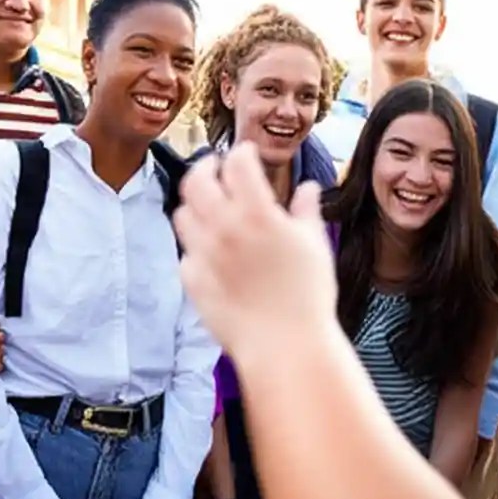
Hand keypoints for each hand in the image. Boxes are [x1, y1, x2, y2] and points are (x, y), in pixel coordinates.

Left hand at [173, 142, 337, 360]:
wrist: (285, 346)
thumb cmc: (307, 297)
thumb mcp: (315, 246)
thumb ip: (306, 211)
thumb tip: (308, 188)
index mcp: (257, 213)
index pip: (237, 163)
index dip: (242, 153)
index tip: (247, 154)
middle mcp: (224, 228)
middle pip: (197, 179)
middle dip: (206, 166)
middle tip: (215, 167)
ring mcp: (203, 254)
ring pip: (182, 213)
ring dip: (195, 204)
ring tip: (209, 207)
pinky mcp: (192, 279)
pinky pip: (185, 252)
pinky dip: (196, 245)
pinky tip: (210, 250)